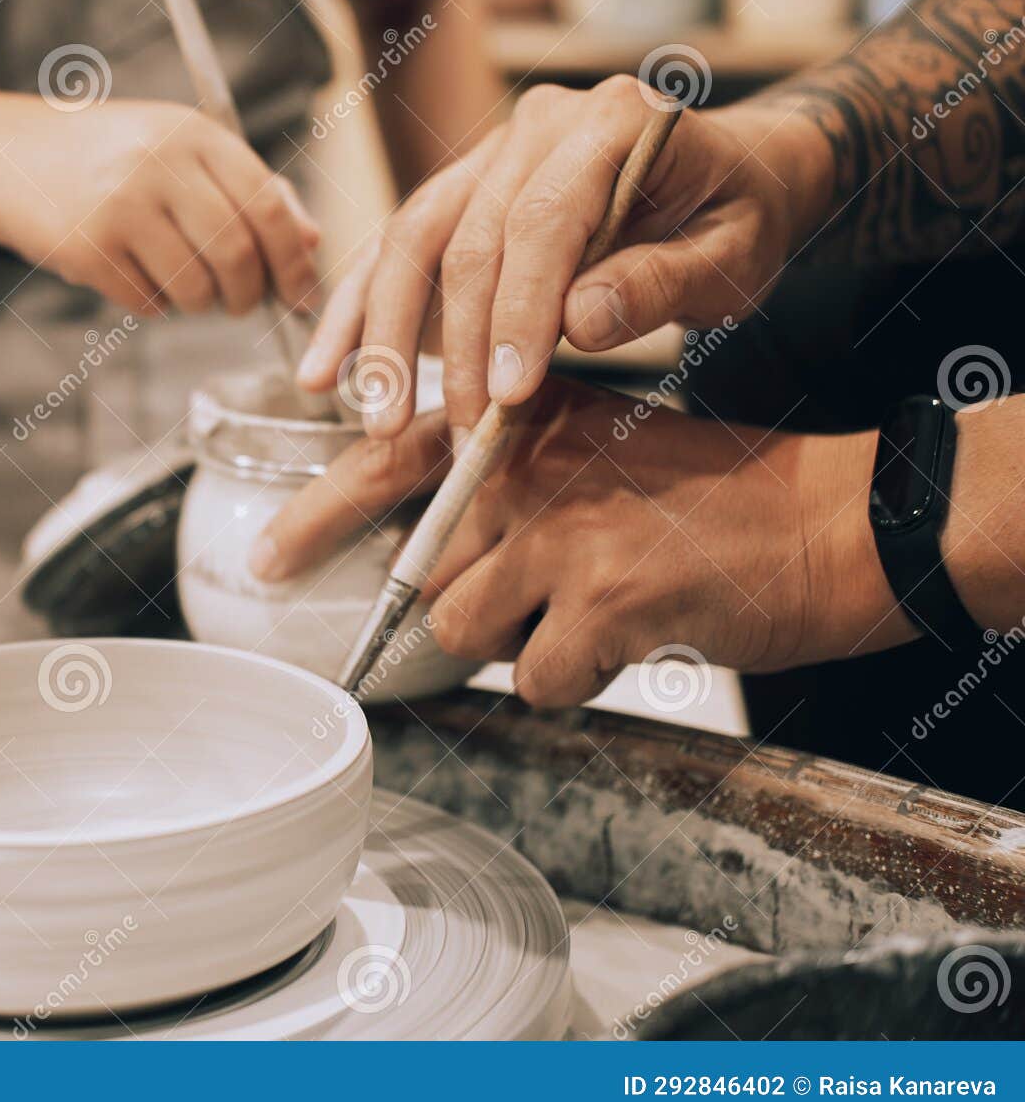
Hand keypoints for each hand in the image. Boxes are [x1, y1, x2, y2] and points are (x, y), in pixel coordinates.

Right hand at [0, 98, 320, 314]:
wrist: (11, 159)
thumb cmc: (112, 159)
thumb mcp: (182, 152)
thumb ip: (249, 189)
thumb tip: (310, 241)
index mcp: (194, 134)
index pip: (267, 206)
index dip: (293, 261)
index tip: (302, 296)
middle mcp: (159, 163)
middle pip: (237, 254)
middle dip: (248, 295)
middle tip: (240, 304)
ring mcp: (121, 205)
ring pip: (194, 287)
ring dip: (199, 303)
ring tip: (182, 284)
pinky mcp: (88, 247)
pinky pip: (147, 302)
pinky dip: (153, 305)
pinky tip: (137, 278)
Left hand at [249, 377, 915, 706]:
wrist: (835, 518)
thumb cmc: (720, 491)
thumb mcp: (603, 448)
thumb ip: (515, 484)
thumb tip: (434, 560)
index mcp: (526, 421)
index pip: (389, 458)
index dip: (318, 514)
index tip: (266, 559)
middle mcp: (529, 469)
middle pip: (423, 571)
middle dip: (450, 607)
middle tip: (476, 619)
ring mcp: (562, 534)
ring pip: (465, 629)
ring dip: (517, 643)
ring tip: (595, 613)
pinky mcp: (603, 602)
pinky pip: (534, 679)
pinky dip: (572, 679)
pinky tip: (629, 642)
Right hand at [296, 77, 831, 436]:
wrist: (732, 178)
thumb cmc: (737, 218)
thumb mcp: (731, 258)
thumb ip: (660, 283)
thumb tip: (578, 321)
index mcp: (613, 123)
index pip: (544, 221)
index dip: (519, 313)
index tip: (508, 398)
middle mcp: (537, 128)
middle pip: (462, 235)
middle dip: (451, 348)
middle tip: (457, 433)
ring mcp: (489, 158)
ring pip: (410, 242)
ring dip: (383, 335)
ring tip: (371, 415)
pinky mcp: (460, 198)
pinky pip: (395, 251)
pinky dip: (358, 312)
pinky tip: (327, 369)